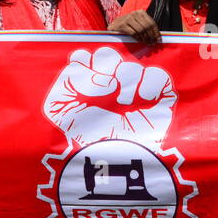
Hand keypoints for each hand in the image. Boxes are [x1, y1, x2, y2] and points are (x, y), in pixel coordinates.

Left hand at [42, 46, 177, 146]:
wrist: (110, 163)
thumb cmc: (83, 136)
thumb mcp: (59, 108)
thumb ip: (68, 80)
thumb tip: (103, 75)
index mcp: (84, 82)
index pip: (84, 56)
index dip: (84, 61)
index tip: (84, 75)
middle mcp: (108, 82)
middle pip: (109, 54)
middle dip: (106, 66)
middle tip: (105, 87)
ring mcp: (132, 88)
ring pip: (133, 64)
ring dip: (127, 78)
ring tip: (122, 103)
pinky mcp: (155, 97)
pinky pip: (158, 76)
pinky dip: (150, 83)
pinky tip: (140, 100)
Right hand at [108, 10, 160, 44]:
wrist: (114, 25)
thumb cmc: (129, 26)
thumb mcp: (138, 23)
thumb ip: (146, 27)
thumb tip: (157, 37)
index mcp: (141, 12)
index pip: (151, 22)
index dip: (156, 32)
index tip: (158, 39)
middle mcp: (135, 13)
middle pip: (147, 26)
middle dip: (151, 36)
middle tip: (152, 43)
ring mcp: (128, 18)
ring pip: (141, 30)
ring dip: (145, 39)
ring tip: (147, 43)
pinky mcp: (122, 25)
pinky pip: (133, 33)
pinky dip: (138, 38)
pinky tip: (139, 41)